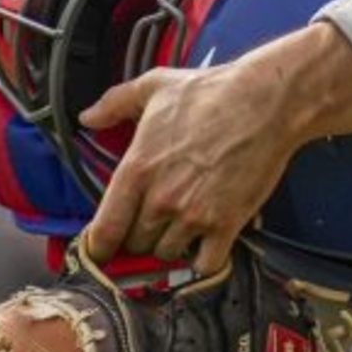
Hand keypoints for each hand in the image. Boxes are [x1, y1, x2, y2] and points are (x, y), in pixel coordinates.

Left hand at [74, 61, 301, 279]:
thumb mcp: (152, 87)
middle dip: (138, 237)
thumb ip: (113, 104)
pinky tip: (203, 244)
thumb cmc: (209, 93)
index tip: (99, 251)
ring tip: (177, 227)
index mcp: (137, 168)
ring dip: (169, 246)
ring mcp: (194, 215)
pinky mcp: (227, 224)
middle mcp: (161, 199)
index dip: (99, 246)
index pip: (106, 227)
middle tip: (148, 224)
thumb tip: (88, 117)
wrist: (263, 103)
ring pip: (167, 255)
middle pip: (136, 244)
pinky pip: (205, 264)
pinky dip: (201, 261)